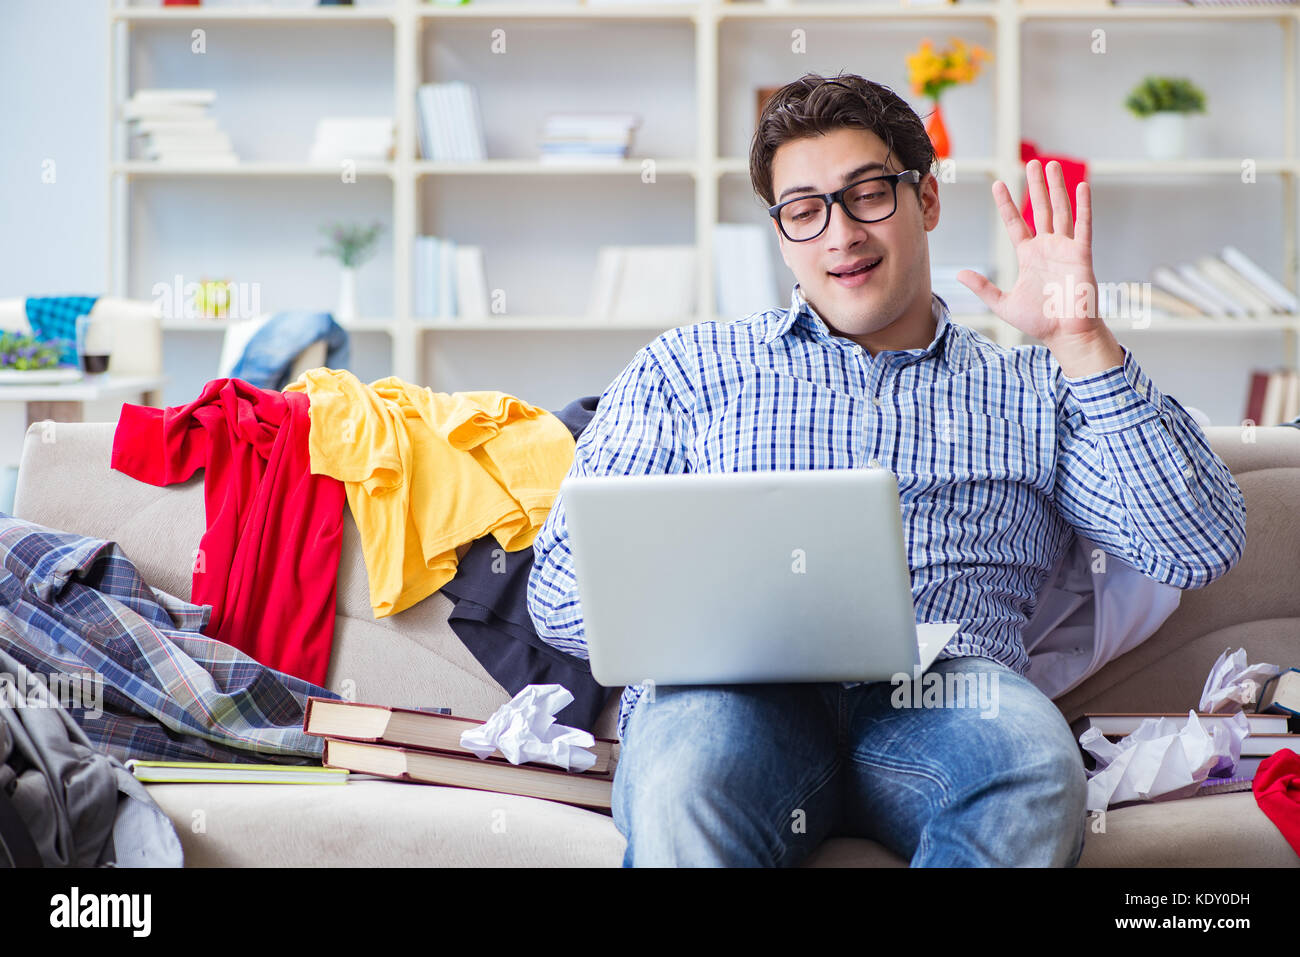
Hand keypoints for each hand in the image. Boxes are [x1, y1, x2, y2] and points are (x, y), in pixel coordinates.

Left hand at [958, 159, 1122, 375]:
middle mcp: (1047, 247)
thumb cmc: (1039, 321)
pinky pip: (1083, 226)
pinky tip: (1081, 187)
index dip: (1007, 204)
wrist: (1065, 334)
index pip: (1016, 223)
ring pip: (1060, 211)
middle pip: (1041, 209)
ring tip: (1052, 166)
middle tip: (1032, 163)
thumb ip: (983, 287)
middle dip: (1035, 187)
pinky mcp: (1082, 255)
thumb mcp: (1003, 303)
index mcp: (1029, 256)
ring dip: (1056, 188)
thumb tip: (959, 275)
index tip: (997, 184)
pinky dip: (1083, 207)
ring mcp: (1065, 249)